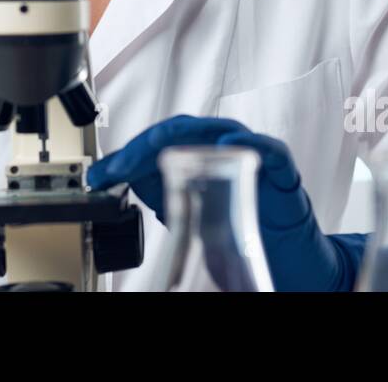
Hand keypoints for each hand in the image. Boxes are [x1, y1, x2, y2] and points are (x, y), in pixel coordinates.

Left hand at [87, 114, 366, 290]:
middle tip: (118, 170)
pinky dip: (250, 144)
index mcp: (200, 151)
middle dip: (142, 148)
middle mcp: (224, 147)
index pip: (157, 140)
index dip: (125, 155)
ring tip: (154, 154)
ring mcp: (254, 156)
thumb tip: (108, 181)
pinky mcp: (283, 173)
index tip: (99, 176)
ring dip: (184, 139)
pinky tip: (228, 144)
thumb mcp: (186, 208)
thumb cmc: (239, 223)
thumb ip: (155, 189)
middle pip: (180, 130)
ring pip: (218, 130)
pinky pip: (270, 150)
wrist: (288, 257)